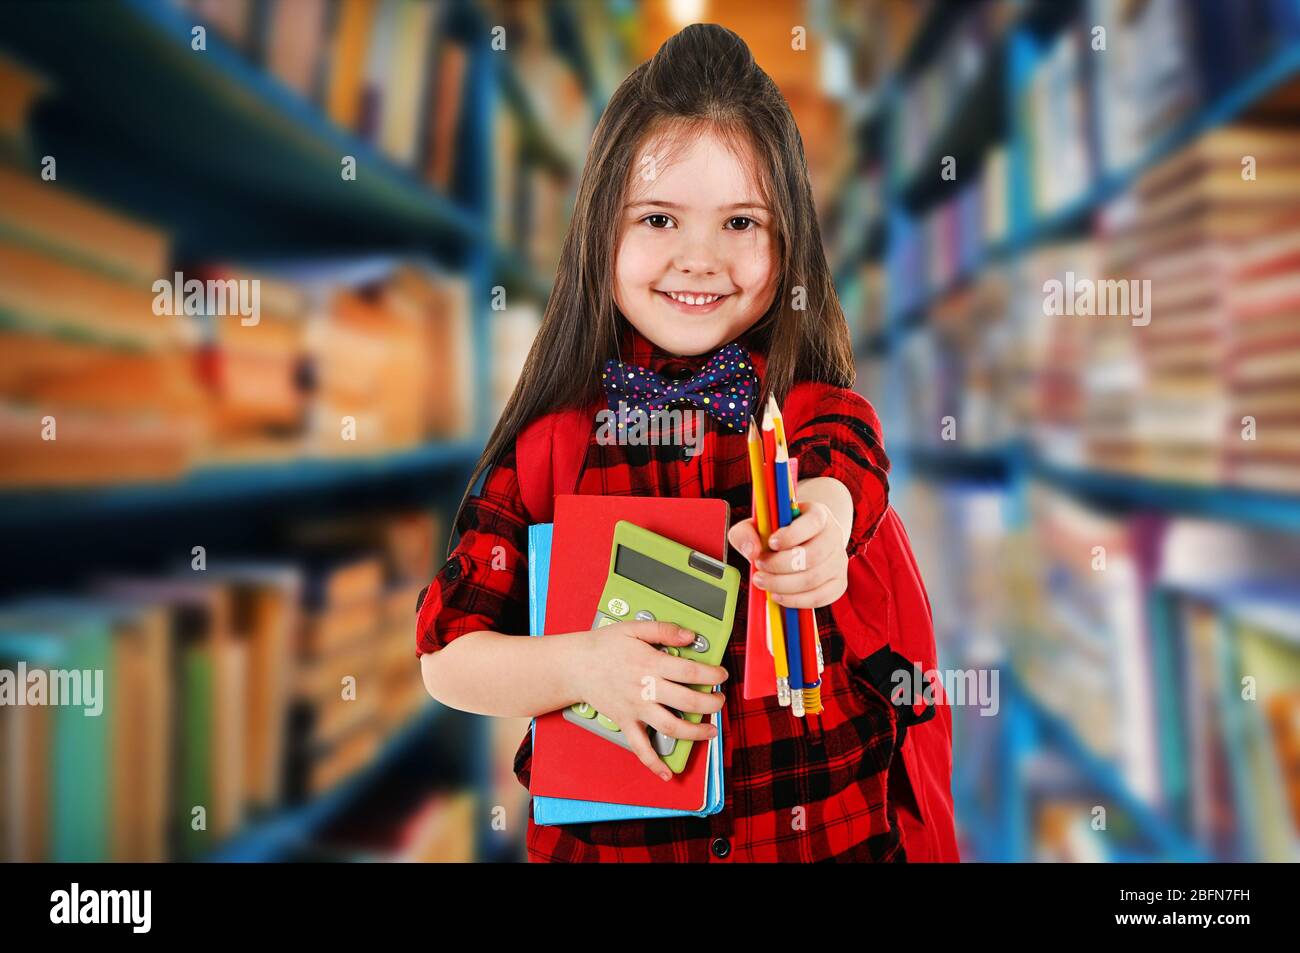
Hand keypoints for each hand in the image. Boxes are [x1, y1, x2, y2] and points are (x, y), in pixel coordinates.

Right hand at [570, 620, 726, 780]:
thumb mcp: (634, 628)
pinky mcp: (626, 722)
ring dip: (695, 732)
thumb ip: (664, 630)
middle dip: (711, 703)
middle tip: (720, 701)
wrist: (575, 666)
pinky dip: (654, 763)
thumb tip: (690, 636)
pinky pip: (640, 747)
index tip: (721, 675)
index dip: (711, 674)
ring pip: (671, 726)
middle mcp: (645, 688)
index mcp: (650, 663)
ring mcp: (636, 708)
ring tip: (711, 731)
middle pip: (687, 700)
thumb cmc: (604, 646)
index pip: (689, 671)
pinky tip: (667, 773)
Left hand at [728, 499, 849, 608]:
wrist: (802, 542)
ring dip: (783, 584)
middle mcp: (834, 535)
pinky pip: (821, 597)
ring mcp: (839, 560)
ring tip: (763, 581)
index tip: (770, 543)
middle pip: (812, 556)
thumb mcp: (757, 525)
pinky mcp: (839, 582)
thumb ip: (745, 532)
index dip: (790, 536)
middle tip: (759, 565)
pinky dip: (796, 600)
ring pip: (814, 579)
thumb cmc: (777, 532)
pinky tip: (778, 595)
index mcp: (818, 514)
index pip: (812, 523)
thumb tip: (752, 551)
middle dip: (779, 565)